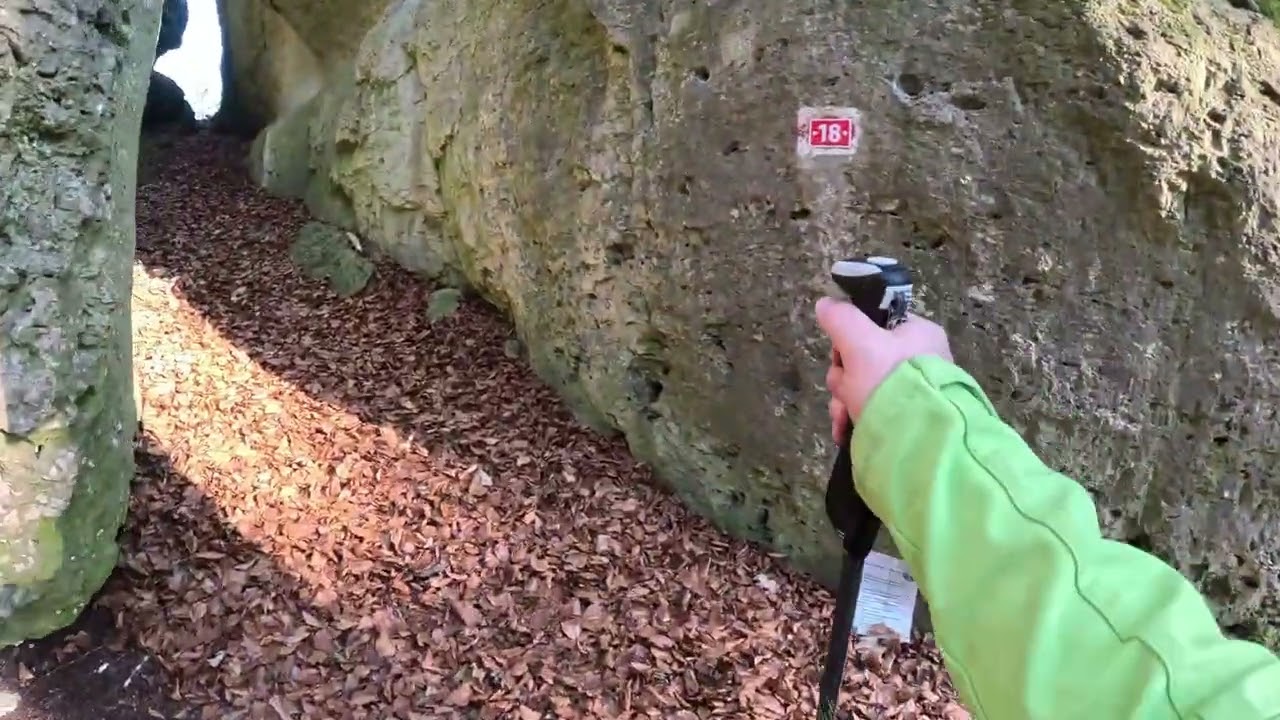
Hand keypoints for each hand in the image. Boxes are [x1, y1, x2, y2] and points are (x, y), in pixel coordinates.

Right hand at [815, 296, 953, 442]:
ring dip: (844, 400)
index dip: (849, 338)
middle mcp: (919, 361)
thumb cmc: (890, 381)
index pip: (874, 325)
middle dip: (844, 377)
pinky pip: (869, 410)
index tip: (840, 354)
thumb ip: (841, 318)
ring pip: (861, 387)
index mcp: (919, 334)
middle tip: (846, 389)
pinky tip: (844, 429)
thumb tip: (825, 304)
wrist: (916, 439)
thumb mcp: (860, 342)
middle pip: (863, 359)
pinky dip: (853, 418)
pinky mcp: (903, 419)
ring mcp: (912, 392)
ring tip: (844, 415)